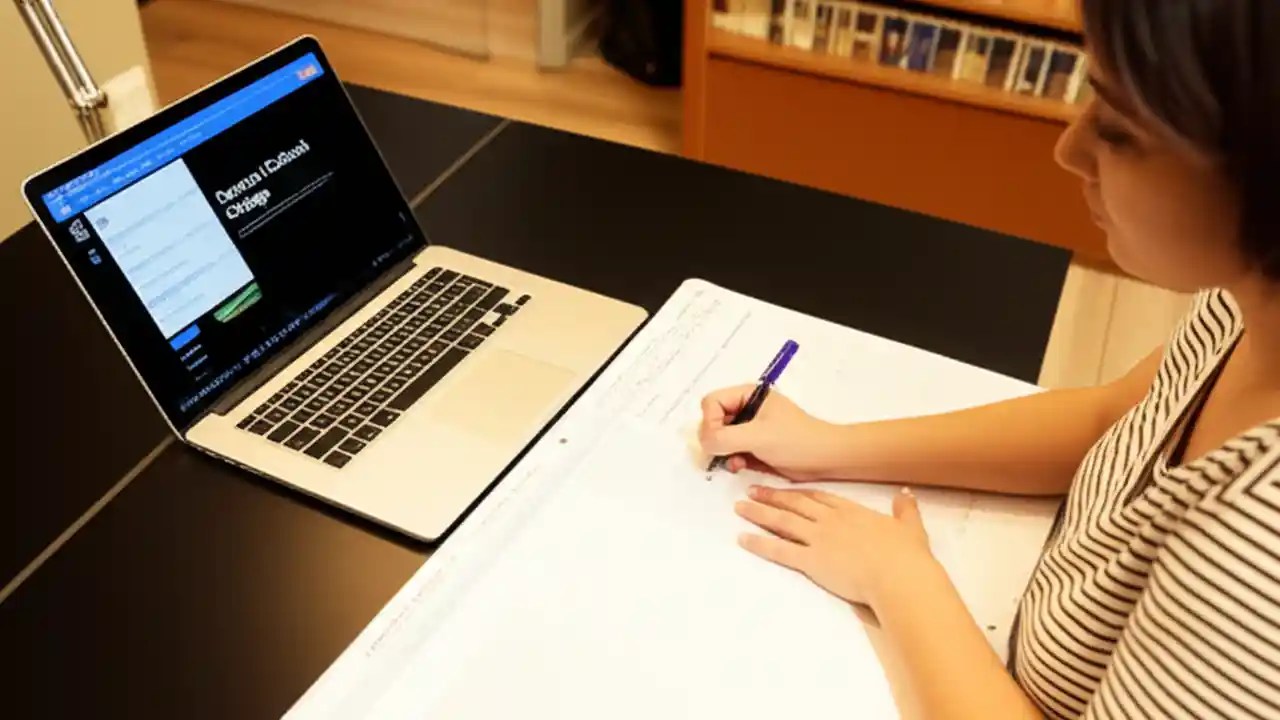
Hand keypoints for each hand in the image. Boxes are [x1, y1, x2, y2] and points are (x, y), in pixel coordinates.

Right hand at [699, 386, 844, 481]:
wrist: (826, 459)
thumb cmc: (796, 441)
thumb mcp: (758, 436)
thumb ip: (726, 437)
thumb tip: (704, 442)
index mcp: (748, 395)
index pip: (711, 402)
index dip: (709, 421)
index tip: (718, 440)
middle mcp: (746, 408)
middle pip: (713, 420)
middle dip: (715, 438)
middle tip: (723, 453)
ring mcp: (750, 427)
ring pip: (720, 438)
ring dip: (723, 451)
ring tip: (736, 462)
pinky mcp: (755, 445)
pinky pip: (731, 450)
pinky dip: (732, 459)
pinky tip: (741, 466)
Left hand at [734, 485, 933, 607]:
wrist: (899, 575)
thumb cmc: (906, 555)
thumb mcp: (910, 527)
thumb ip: (905, 510)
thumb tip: (906, 495)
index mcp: (852, 511)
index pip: (818, 497)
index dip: (799, 493)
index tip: (784, 489)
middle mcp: (830, 520)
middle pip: (795, 504)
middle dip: (772, 497)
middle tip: (752, 491)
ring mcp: (819, 539)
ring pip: (782, 522)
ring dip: (759, 513)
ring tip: (740, 507)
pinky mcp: (811, 561)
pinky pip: (779, 551)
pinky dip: (759, 544)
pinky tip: (743, 539)